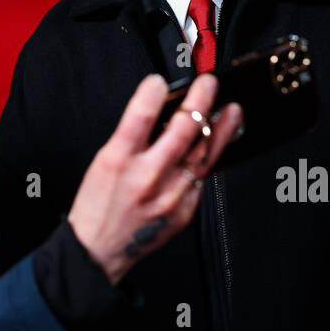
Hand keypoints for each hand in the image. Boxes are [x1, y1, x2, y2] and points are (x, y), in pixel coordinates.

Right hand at [68, 74, 242, 285]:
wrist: (99, 250)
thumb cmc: (98, 204)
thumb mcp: (103, 160)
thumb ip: (132, 136)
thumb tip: (161, 109)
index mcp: (119, 160)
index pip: (140, 117)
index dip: (153, 93)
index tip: (161, 80)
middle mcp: (146, 178)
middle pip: (182, 131)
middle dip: (200, 101)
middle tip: (208, 84)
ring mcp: (169, 196)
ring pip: (203, 155)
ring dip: (220, 129)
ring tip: (230, 111)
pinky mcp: (183, 212)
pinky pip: (202, 180)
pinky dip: (209, 159)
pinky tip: (217, 146)